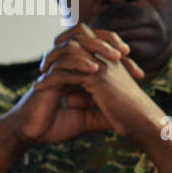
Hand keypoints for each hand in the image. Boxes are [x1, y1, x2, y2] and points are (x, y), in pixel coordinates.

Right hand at [0, 26, 144, 146]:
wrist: (31, 134)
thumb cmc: (55, 126)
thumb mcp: (88, 121)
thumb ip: (105, 116)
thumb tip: (128, 121)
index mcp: (79, 71)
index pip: (102, 53)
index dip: (122, 60)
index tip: (140, 75)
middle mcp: (68, 65)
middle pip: (89, 38)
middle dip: (109, 42)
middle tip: (126, 53)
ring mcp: (56, 67)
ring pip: (75, 43)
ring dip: (96, 47)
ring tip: (114, 57)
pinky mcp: (46, 74)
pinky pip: (62, 60)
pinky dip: (78, 62)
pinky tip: (94, 69)